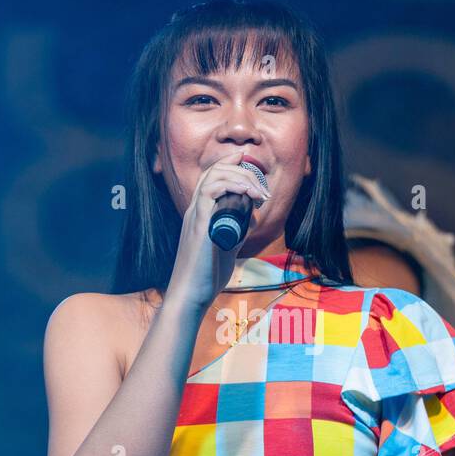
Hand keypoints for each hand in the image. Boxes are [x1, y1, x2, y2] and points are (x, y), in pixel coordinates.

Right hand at [164, 148, 272, 310]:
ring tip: (259, 194)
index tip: (247, 161)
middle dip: (242, 171)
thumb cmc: (207, 274)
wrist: (192, 294)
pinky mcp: (199, 225)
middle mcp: (195, 210)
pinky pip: (209, 193)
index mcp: (200, 213)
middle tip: (262, 191)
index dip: (230, 163)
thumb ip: (237, 231)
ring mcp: (196, 216)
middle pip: (214, 171)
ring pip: (213, 177)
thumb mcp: (228, 246)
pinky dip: (230, 186)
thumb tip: (251, 218)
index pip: (212, 176)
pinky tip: (247, 193)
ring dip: (240, 178)